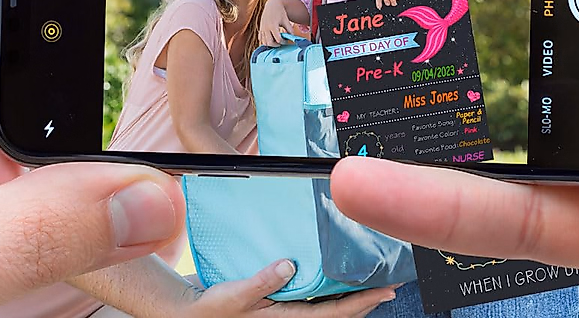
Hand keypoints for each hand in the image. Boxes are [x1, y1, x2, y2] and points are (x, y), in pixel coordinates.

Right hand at [183, 259, 394, 315]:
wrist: (190, 314)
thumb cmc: (213, 309)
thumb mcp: (236, 294)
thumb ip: (263, 281)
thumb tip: (290, 265)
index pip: (334, 314)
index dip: (363, 302)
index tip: (387, 291)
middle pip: (337, 313)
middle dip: (364, 300)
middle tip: (388, 284)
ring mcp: (286, 313)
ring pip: (327, 308)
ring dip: (349, 296)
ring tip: (368, 280)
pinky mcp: (278, 305)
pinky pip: (311, 300)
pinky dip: (327, 291)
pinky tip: (332, 278)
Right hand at [258, 0, 304, 45]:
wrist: (272, 5)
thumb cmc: (280, 12)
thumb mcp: (286, 20)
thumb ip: (289, 29)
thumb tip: (293, 37)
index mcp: (273, 26)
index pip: (278, 39)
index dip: (283, 42)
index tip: (286, 40)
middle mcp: (266, 28)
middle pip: (270, 43)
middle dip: (276, 45)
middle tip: (281, 42)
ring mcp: (262, 28)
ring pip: (264, 42)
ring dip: (270, 44)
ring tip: (276, 41)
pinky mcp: (260, 28)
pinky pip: (261, 38)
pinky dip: (265, 41)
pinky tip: (271, 38)